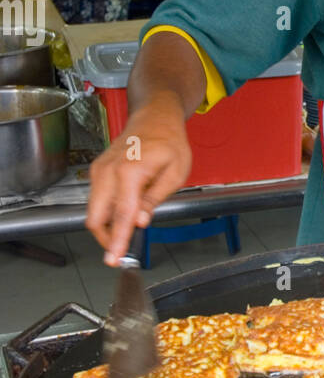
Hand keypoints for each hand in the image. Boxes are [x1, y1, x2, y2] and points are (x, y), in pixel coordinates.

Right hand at [86, 94, 191, 264]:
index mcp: (130, 171)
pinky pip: (97, 199)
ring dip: (106, 227)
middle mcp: (108, 171)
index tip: (115, 259)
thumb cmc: (169, 142)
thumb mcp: (175, 173)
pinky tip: (123, 215)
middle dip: (106, 238)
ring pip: (93, 210)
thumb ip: (154, 199)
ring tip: (126, 234)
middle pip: (96, 216)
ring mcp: (99, 170)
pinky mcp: (97, 171)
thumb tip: (140, 221)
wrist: (154, 117)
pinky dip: (106, 213)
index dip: (118, 240)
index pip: (122, 214)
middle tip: (121, 252)